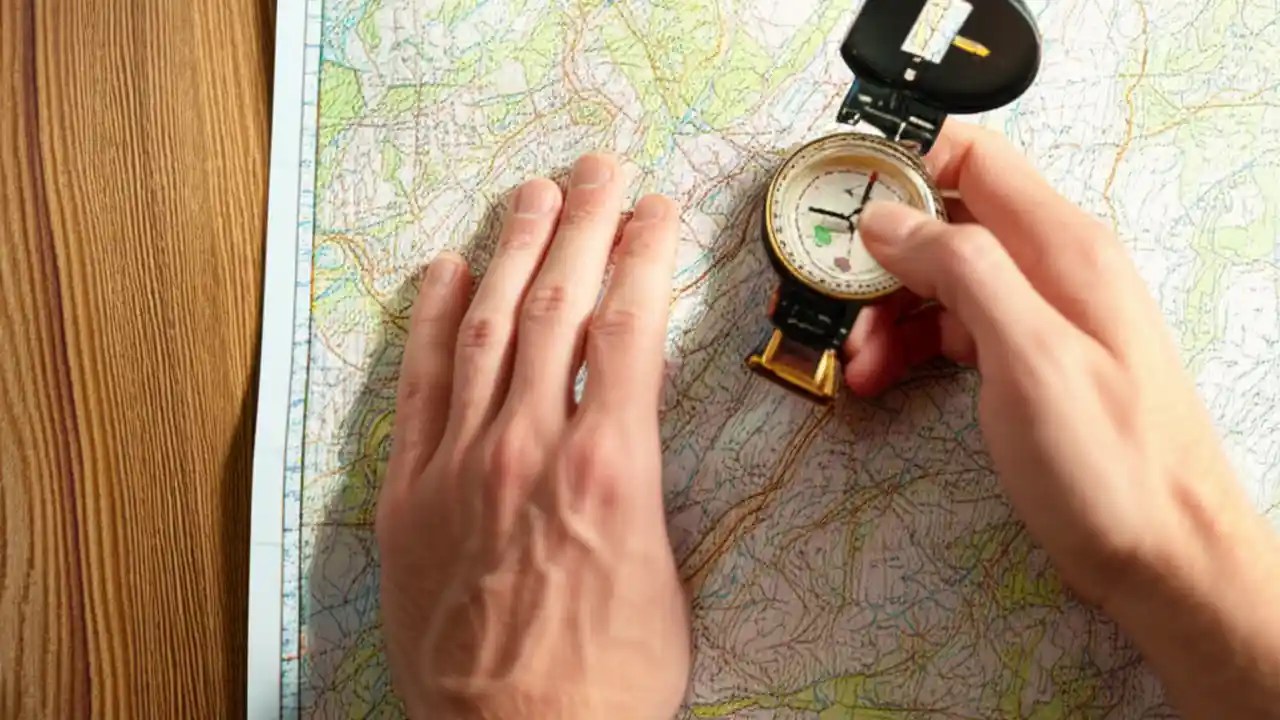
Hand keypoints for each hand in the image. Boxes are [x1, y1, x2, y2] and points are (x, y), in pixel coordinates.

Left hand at [375, 154, 690, 718]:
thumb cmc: (603, 687)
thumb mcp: (662, 578)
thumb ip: (640, 490)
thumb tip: (625, 436)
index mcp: (608, 469)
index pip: (628, 326)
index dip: (644, 252)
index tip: (656, 209)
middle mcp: (529, 448)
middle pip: (559, 304)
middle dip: (582, 224)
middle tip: (597, 170)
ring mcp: (461, 465)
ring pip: (488, 328)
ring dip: (512, 251)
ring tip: (531, 196)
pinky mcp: (410, 496)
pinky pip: (419, 387)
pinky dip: (432, 322)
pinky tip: (447, 273)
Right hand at [845, 120, 1279, 718]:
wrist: (1163, 554)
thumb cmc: (1108, 463)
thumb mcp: (1029, 358)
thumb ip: (963, 271)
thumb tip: (889, 218)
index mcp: (1062, 245)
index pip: (973, 156)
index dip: (903, 168)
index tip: (845, 208)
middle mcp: (1051, 265)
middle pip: (946, 222)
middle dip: (881, 256)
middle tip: (836, 301)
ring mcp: (1040, 312)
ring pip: (943, 279)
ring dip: (888, 310)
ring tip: (856, 359)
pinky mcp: (1026, 356)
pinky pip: (955, 327)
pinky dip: (910, 345)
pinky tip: (881, 377)